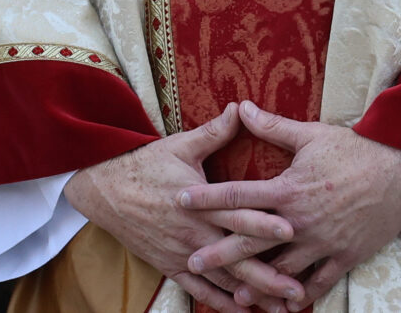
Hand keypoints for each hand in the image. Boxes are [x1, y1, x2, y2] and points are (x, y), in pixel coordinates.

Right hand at [64, 106, 298, 311]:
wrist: (104, 190)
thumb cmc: (144, 165)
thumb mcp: (179, 146)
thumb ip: (214, 133)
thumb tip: (241, 108)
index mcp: (200, 202)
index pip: (237, 213)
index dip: (263, 223)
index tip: (292, 231)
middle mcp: (194, 232)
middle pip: (236, 257)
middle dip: (269, 275)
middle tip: (296, 290)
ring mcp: (182, 252)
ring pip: (223, 280)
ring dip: (253, 295)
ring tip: (281, 309)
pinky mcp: (171, 266)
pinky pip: (199, 290)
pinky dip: (222, 303)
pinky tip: (243, 312)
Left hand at [177, 102, 400, 308]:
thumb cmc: (355, 150)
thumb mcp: (311, 135)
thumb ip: (272, 126)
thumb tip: (240, 107)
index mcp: (289, 188)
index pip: (239, 194)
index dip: (207, 198)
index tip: (180, 202)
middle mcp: (301, 220)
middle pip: (252, 240)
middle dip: (220, 253)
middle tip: (192, 262)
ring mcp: (323, 242)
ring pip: (283, 269)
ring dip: (258, 285)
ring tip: (234, 297)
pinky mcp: (345, 256)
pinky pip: (320, 283)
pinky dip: (302, 296)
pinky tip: (286, 306)